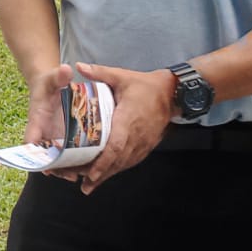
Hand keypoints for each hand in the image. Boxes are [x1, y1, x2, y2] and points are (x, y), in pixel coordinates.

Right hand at [25, 63, 73, 176]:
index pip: (30, 137)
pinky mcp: (61, 140)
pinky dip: (70, 164)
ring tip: (76, 176)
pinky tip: (83, 170)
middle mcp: (42, 132)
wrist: (49, 86)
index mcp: (37, 118)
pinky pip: (63, 156)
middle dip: (52, 167)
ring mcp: (51, 138)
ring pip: (53, 159)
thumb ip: (59, 75)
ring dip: (62, 170)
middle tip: (68, 174)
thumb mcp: (53, 77)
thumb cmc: (49, 83)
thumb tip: (66, 69)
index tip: (40, 162)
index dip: (33, 151)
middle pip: (41, 155)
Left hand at [65, 62, 175, 193]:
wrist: (173, 94)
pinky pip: (130, 161)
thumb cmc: (146, 86)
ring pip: (124, 164)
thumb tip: (78, 66)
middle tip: (81, 183)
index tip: (91, 174)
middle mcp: (137, 136)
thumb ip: (100, 73)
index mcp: (128, 119)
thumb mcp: (122, 76)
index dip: (104, 161)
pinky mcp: (146, 146)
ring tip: (88, 185)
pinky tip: (104, 176)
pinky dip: (116, 169)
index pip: (116, 145)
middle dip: (99, 174)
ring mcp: (143, 143)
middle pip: (117, 160)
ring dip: (107, 175)